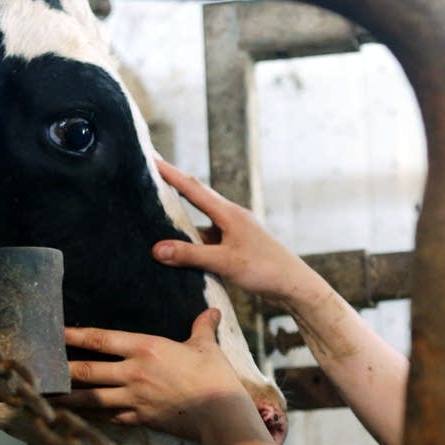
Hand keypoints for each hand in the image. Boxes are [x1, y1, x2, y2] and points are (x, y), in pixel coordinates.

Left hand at [60, 308, 271, 444]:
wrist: (221, 414)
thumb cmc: (216, 377)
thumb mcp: (208, 347)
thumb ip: (203, 327)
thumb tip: (212, 311)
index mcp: (147, 348)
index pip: (102, 339)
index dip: (75, 335)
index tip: (55, 332)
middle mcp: (134, 373)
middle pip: (87, 370)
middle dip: (60, 368)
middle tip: (36, 366)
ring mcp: (133, 399)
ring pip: (90, 398)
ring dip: (65, 397)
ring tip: (43, 396)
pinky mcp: (138, 419)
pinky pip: (106, 417)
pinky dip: (88, 416)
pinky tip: (75, 416)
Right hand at [154, 160, 317, 306]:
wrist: (294, 285)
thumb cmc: (265, 270)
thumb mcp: (225, 262)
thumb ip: (190, 255)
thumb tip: (156, 248)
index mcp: (229, 213)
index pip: (193, 188)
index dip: (170, 174)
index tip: (151, 158)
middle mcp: (231, 217)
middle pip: (196, 197)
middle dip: (173, 186)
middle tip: (150, 176)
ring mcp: (234, 232)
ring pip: (201, 221)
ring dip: (181, 217)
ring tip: (155, 212)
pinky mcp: (235, 247)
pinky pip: (207, 239)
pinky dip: (191, 241)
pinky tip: (178, 249)